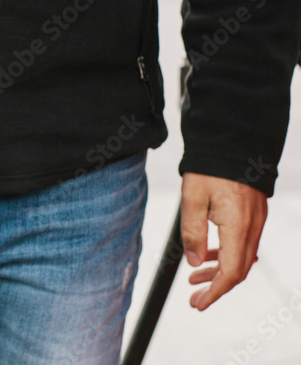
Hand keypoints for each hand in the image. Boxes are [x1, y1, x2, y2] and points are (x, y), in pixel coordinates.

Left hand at [180, 172, 266, 310]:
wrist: (232, 143)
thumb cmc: (209, 168)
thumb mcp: (192, 198)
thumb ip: (193, 232)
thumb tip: (195, 262)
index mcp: (238, 227)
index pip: (231, 273)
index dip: (215, 292)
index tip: (198, 304)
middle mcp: (252, 228)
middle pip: (239, 270)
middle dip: (216, 287)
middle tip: (194, 298)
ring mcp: (256, 221)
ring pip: (241, 258)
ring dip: (219, 271)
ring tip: (193, 277)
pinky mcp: (253, 214)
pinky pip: (243, 244)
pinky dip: (227, 255)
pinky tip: (210, 256)